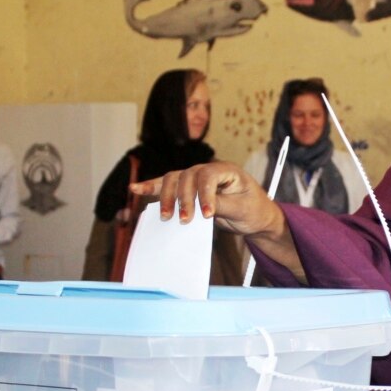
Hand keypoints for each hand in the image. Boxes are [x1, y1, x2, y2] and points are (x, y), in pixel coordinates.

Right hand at [131, 162, 304, 279]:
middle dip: (184, 199)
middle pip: (187, 176)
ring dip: (167, 196)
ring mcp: (196, 178)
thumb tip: (203, 207)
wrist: (255, 216)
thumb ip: (223, 206)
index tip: (207, 215)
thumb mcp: (242, 210)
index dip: (205, 194)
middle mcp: (209, 170)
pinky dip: (151, 187)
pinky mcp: (187, 189)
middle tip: (185, 220)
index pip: (209, 175)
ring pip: (174, 179)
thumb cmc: (253, 210)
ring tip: (167, 216)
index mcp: (226, 170)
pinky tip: (135, 188)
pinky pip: (167, 185)